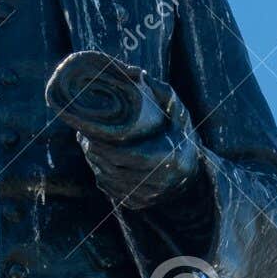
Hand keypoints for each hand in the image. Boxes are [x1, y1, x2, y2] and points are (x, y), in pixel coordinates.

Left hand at [76, 70, 201, 208]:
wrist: (193, 178)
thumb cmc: (183, 138)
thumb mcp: (178, 114)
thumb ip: (161, 93)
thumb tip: (135, 73)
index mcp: (170, 159)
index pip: (126, 153)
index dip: (104, 142)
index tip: (90, 130)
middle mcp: (157, 183)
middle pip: (111, 164)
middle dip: (93, 148)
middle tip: (83, 133)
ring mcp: (145, 196)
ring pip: (106, 176)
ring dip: (93, 159)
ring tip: (87, 141)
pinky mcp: (135, 204)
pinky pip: (109, 187)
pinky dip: (100, 172)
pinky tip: (97, 158)